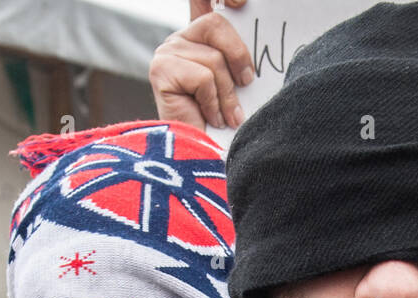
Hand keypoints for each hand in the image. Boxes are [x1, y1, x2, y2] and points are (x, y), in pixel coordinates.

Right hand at [149, 0, 255, 130]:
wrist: (198, 161)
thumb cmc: (221, 127)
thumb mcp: (236, 85)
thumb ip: (238, 61)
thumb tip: (257, 58)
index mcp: (198, 37)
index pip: (204, 0)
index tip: (243, 3)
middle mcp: (179, 40)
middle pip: (217, 25)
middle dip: (238, 56)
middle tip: (247, 83)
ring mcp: (167, 53)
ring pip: (214, 60)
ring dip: (227, 95)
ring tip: (226, 117)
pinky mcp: (160, 71)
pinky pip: (203, 78)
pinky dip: (213, 104)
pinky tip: (211, 119)